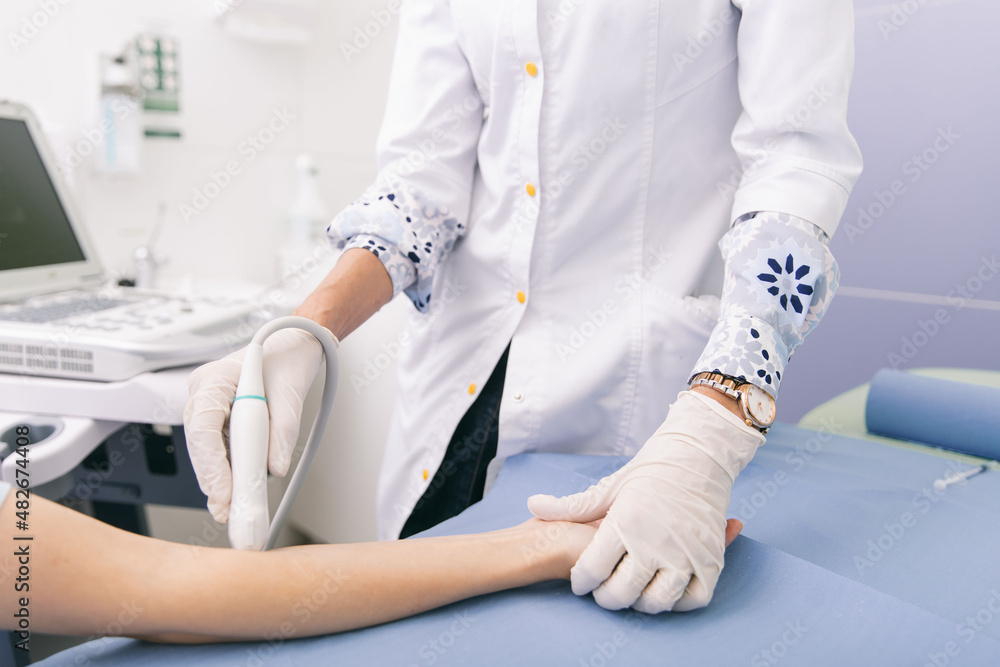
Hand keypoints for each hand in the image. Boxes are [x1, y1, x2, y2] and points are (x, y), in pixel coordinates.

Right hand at [183, 330, 322, 522]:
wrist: (296, 343)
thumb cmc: (289, 356)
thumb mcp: (292, 393)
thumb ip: (282, 430)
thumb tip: (274, 467)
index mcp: (216, 378)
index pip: (203, 427)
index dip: (212, 465)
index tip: (225, 492)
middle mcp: (205, 392)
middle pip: (200, 444)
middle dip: (214, 481)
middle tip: (229, 512)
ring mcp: (210, 405)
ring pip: (207, 450)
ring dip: (220, 480)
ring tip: (234, 509)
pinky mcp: (221, 418)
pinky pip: (219, 448)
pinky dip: (228, 470)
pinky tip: (236, 492)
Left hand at [527, 390, 763, 612]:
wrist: (699, 455)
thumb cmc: (651, 470)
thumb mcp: (610, 486)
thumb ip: (573, 505)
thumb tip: (533, 505)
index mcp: (625, 523)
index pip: (592, 570)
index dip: (582, 581)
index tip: (581, 580)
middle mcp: (654, 542)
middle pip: (622, 593)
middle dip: (607, 597)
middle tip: (604, 591)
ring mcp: (685, 553)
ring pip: (657, 601)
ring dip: (641, 602)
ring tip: (633, 591)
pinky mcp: (710, 559)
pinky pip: (695, 598)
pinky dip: (679, 601)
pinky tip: (665, 589)